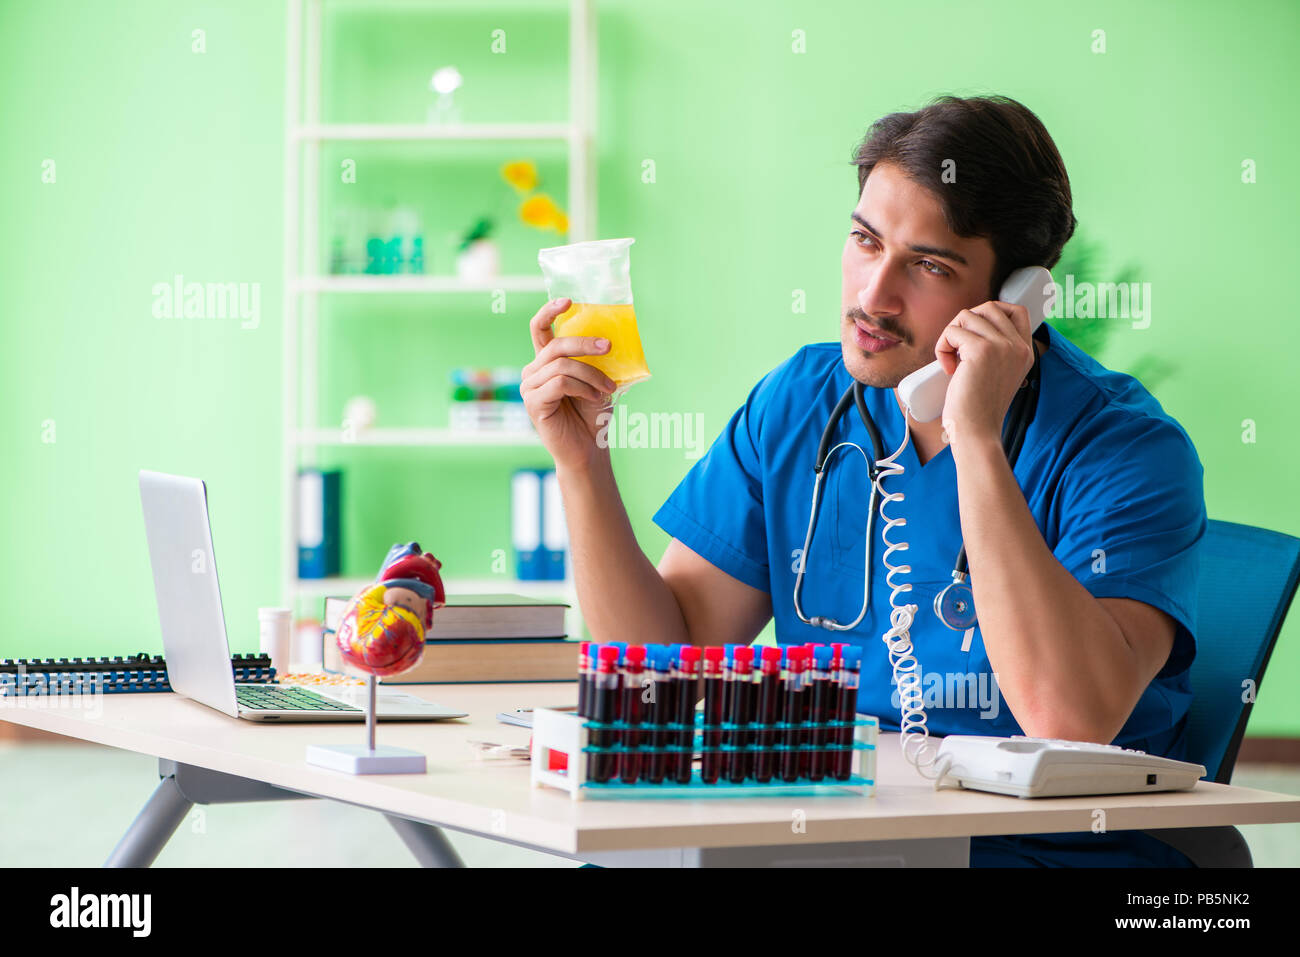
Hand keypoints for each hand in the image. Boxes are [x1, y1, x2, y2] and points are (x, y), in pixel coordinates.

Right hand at [522, 297, 618, 470]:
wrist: (589, 449)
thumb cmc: (592, 414)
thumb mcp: (597, 380)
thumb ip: (595, 360)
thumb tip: (610, 337)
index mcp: (545, 362)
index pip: (539, 329)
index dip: (549, 311)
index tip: (569, 301)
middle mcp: (533, 371)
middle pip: (556, 345)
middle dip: (585, 344)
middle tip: (608, 347)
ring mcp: (530, 387)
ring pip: (562, 366)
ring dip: (590, 375)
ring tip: (607, 388)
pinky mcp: (533, 403)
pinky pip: (560, 383)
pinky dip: (582, 388)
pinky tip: (594, 398)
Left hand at [933, 299, 1034, 444]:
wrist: (977, 431)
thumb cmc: (979, 408)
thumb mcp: (998, 374)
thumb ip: (997, 351)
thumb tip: (971, 325)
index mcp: (1026, 352)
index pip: (1017, 311)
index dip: (991, 314)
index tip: (974, 335)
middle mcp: (1018, 346)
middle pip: (989, 307)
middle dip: (966, 323)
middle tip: (958, 349)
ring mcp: (1002, 346)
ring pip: (967, 316)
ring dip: (951, 336)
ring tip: (952, 361)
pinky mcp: (982, 350)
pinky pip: (952, 331)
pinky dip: (942, 347)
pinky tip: (948, 369)